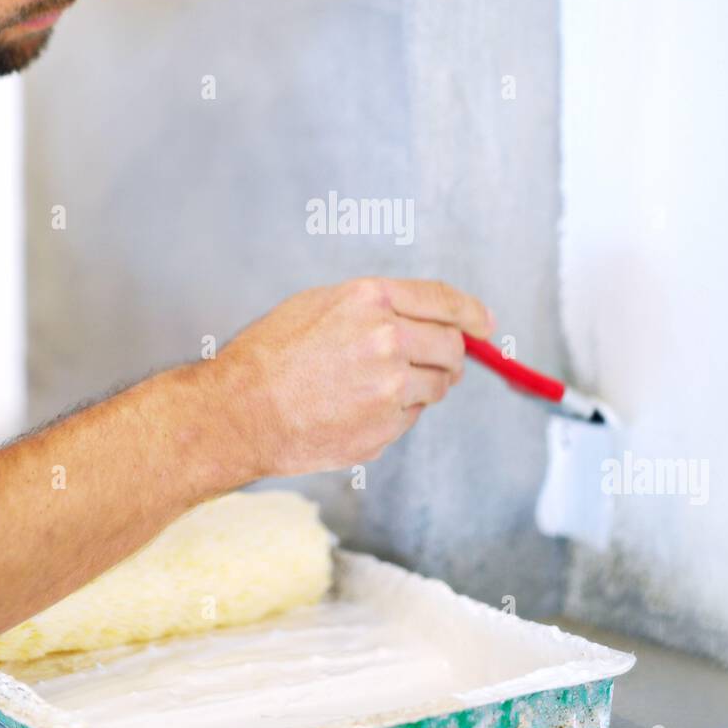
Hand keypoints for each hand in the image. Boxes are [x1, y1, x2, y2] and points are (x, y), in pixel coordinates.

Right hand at [217, 276, 494, 475]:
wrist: (241, 410)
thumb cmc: (270, 355)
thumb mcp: (320, 304)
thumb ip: (375, 307)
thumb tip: (423, 319)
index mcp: (371, 300)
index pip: (444, 301)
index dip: (471, 313)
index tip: (485, 324)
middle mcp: (387, 340)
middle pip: (452, 348)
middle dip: (449, 355)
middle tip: (429, 361)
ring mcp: (389, 388)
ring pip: (437, 387)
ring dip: (421, 385)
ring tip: (374, 386)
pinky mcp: (385, 428)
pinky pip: (410, 417)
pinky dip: (395, 413)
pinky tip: (355, 409)